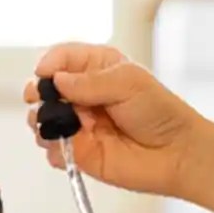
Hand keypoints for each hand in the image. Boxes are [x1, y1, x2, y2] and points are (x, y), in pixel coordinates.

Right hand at [23, 42, 208, 197]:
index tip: (44, 74)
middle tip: (44, 100)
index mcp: (96, 68)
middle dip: (38, 93)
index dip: (48, 64)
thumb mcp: (129, 82)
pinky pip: (52, 149)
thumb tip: (57, 81)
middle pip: (44, 88)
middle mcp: (82, 95)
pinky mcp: (78, 152)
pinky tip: (66, 147)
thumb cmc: (159, 111)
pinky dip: (53, 148)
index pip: (60, 58)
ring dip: (42, 121)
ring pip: (41, 119)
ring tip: (58, 126)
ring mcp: (77, 124)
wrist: (175, 153)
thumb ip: (91, 81)